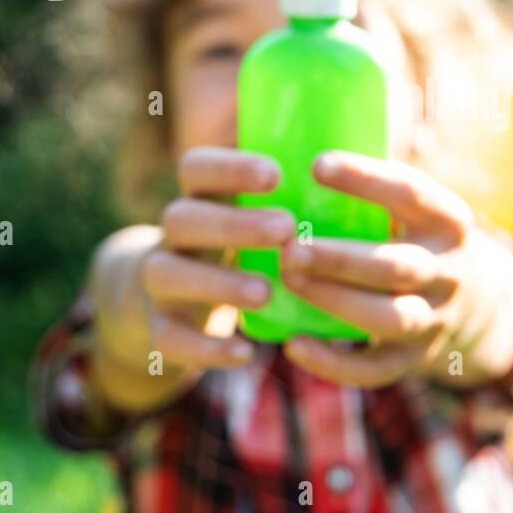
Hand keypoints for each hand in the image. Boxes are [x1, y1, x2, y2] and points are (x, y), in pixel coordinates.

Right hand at [90, 148, 294, 410]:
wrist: (163, 305)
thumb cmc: (232, 251)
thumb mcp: (246, 217)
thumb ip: (286, 195)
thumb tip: (354, 160)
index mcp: (199, 201)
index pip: (196, 168)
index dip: (230, 168)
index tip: (277, 174)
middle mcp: (172, 237)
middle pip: (181, 218)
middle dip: (233, 223)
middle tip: (286, 228)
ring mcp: (159, 283)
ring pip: (168, 274)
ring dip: (218, 282)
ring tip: (266, 293)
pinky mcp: (159, 329)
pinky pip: (170, 338)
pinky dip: (206, 348)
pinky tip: (246, 352)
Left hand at [279, 151, 512, 388]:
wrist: (472, 305)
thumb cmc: (415, 238)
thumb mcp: (414, 208)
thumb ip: (372, 186)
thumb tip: (294, 131)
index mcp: (449, 221)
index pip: (412, 195)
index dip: (368, 180)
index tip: (317, 165)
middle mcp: (449, 272)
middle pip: (396, 266)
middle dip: (340, 258)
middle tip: (287, 245)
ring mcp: (435, 319)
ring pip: (388, 317)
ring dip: (335, 301)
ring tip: (286, 279)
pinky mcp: (412, 360)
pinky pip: (374, 370)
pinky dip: (332, 362)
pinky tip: (291, 344)